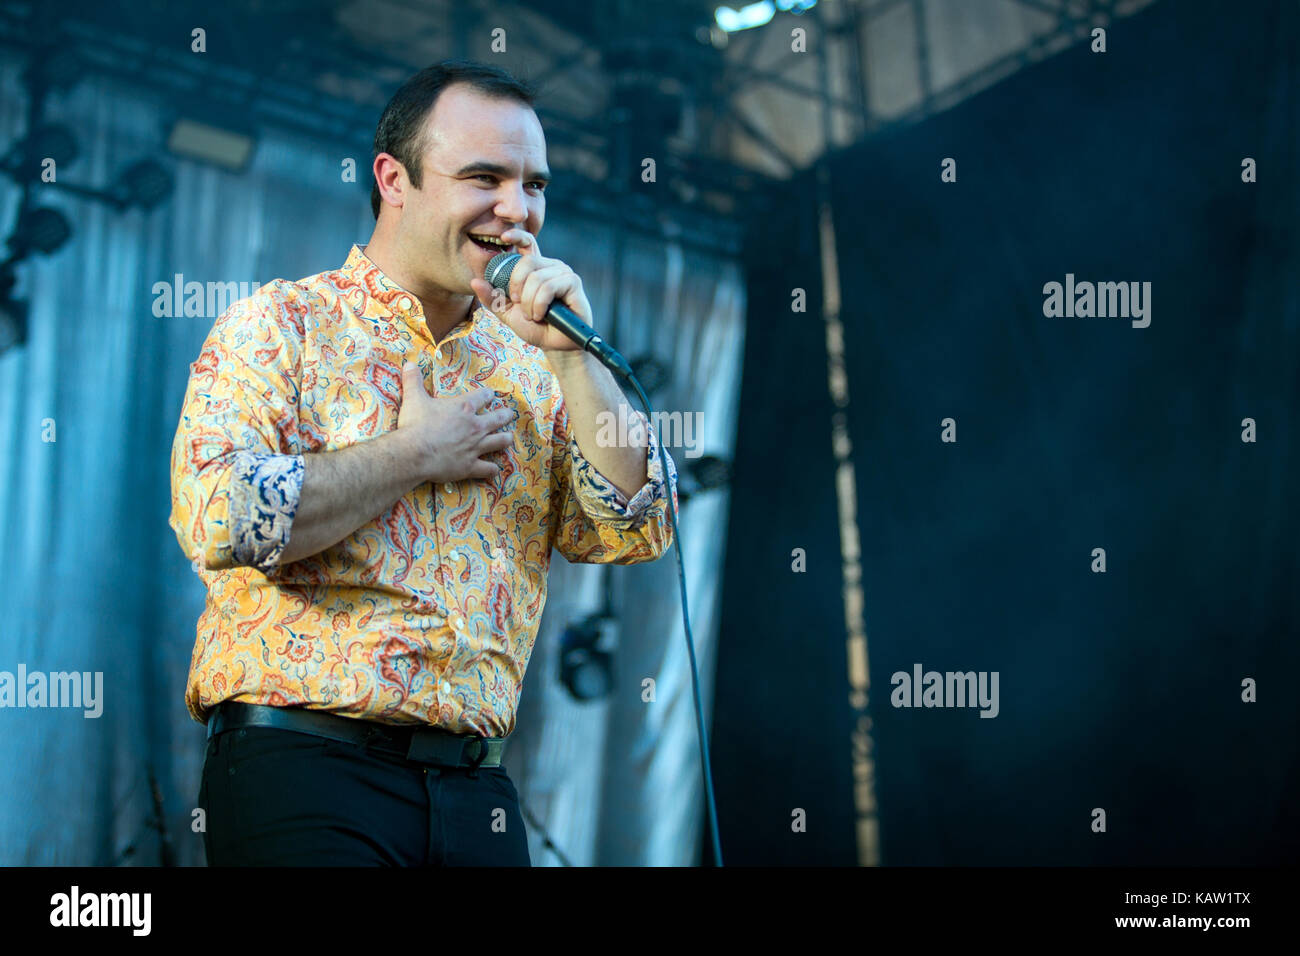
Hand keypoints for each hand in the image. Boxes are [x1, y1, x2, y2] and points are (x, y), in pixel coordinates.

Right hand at [397, 361, 514, 482]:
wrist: (414, 453)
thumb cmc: (415, 424)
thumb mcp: (413, 398)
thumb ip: (413, 380)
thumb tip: (409, 363)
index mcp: (464, 408)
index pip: (482, 396)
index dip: (487, 395)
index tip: (490, 394)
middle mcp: (475, 426)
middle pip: (498, 418)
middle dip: (505, 415)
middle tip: (509, 414)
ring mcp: (475, 447)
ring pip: (499, 442)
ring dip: (505, 439)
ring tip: (509, 438)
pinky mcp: (470, 466)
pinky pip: (487, 469)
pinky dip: (492, 470)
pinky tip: (495, 470)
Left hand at [469, 228, 591, 352]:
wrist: (555, 346)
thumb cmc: (536, 327)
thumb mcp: (508, 314)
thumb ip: (492, 298)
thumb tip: (475, 282)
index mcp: (535, 269)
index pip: (527, 243)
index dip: (516, 235)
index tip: (503, 237)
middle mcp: (550, 266)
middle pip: (526, 263)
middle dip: (517, 288)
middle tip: (519, 305)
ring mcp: (563, 272)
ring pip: (536, 278)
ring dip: (530, 303)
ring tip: (534, 316)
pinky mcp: (573, 282)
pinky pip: (549, 287)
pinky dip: (540, 304)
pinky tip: (542, 315)